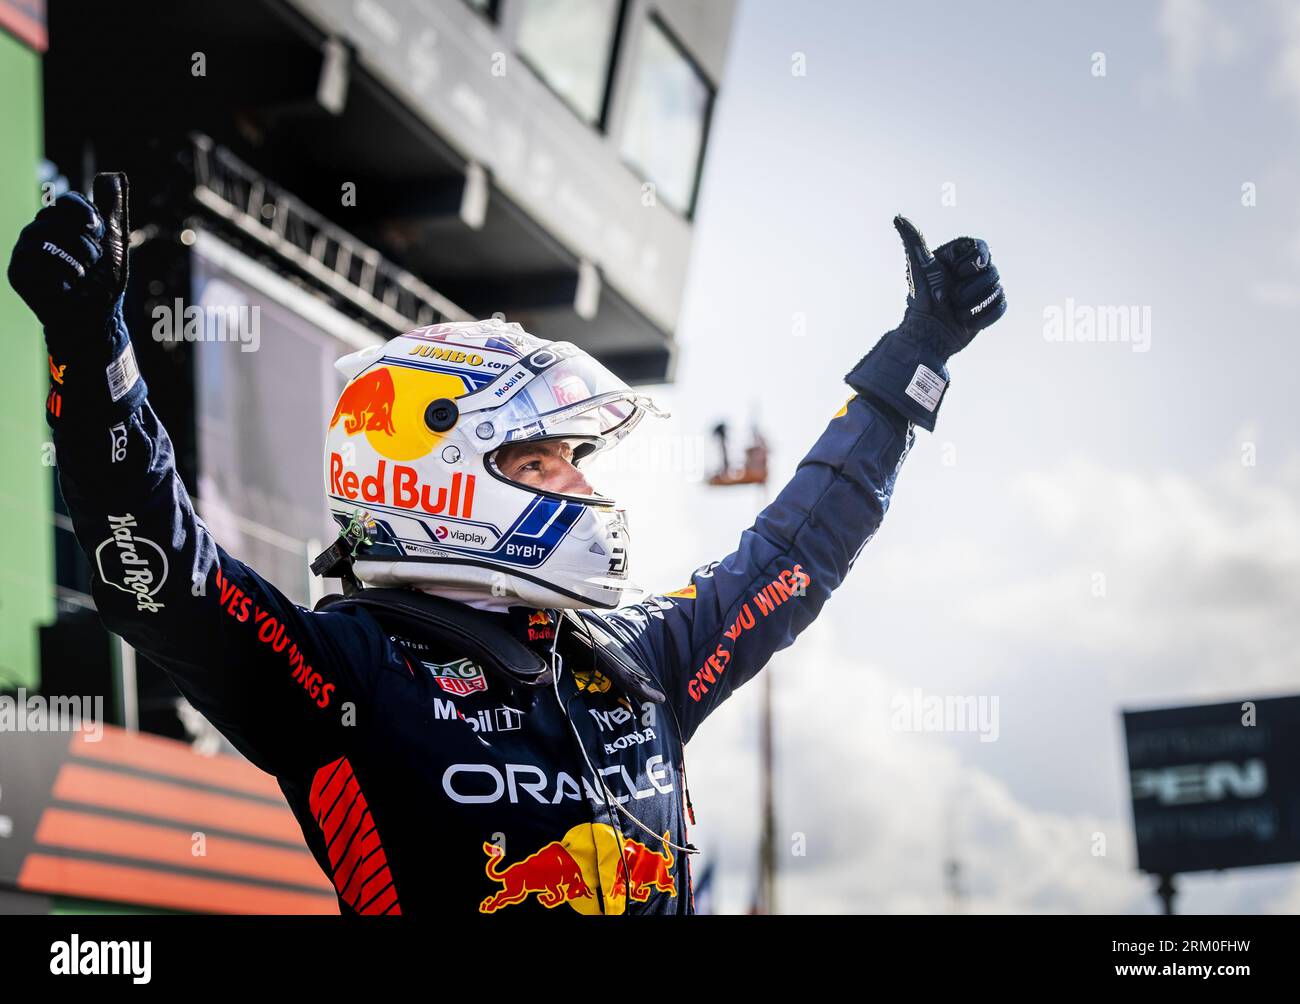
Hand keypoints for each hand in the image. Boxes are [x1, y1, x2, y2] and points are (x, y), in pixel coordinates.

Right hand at [8, 172, 129, 335]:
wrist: (97, 318)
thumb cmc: (106, 282)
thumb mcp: (115, 243)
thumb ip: (112, 210)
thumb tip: (114, 175)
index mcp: (61, 226)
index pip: (64, 202)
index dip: (80, 209)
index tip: (97, 226)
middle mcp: (39, 235)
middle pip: (52, 215)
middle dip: (82, 236)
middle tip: (95, 258)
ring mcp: (25, 253)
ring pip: (41, 232)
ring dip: (75, 251)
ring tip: (87, 270)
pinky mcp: (18, 272)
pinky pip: (32, 254)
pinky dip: (61, 265)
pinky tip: (74, 279)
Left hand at [894, 215, 1005, 354]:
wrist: (927, 333)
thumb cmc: (921, 298)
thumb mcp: (918, 266)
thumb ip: (913, 241)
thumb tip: (898, 217)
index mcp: (959, 257)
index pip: (982, 248)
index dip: (972, 263)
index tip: (957, 273)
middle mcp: (972, 271)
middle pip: (992, 271)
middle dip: (970, 289)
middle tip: (951, 298)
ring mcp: (981, 289)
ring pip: (997, 289)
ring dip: (974, 305)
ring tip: (956, 312)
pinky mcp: (988, 308)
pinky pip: (1001, 307)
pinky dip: (984, 317)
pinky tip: (966, 322)